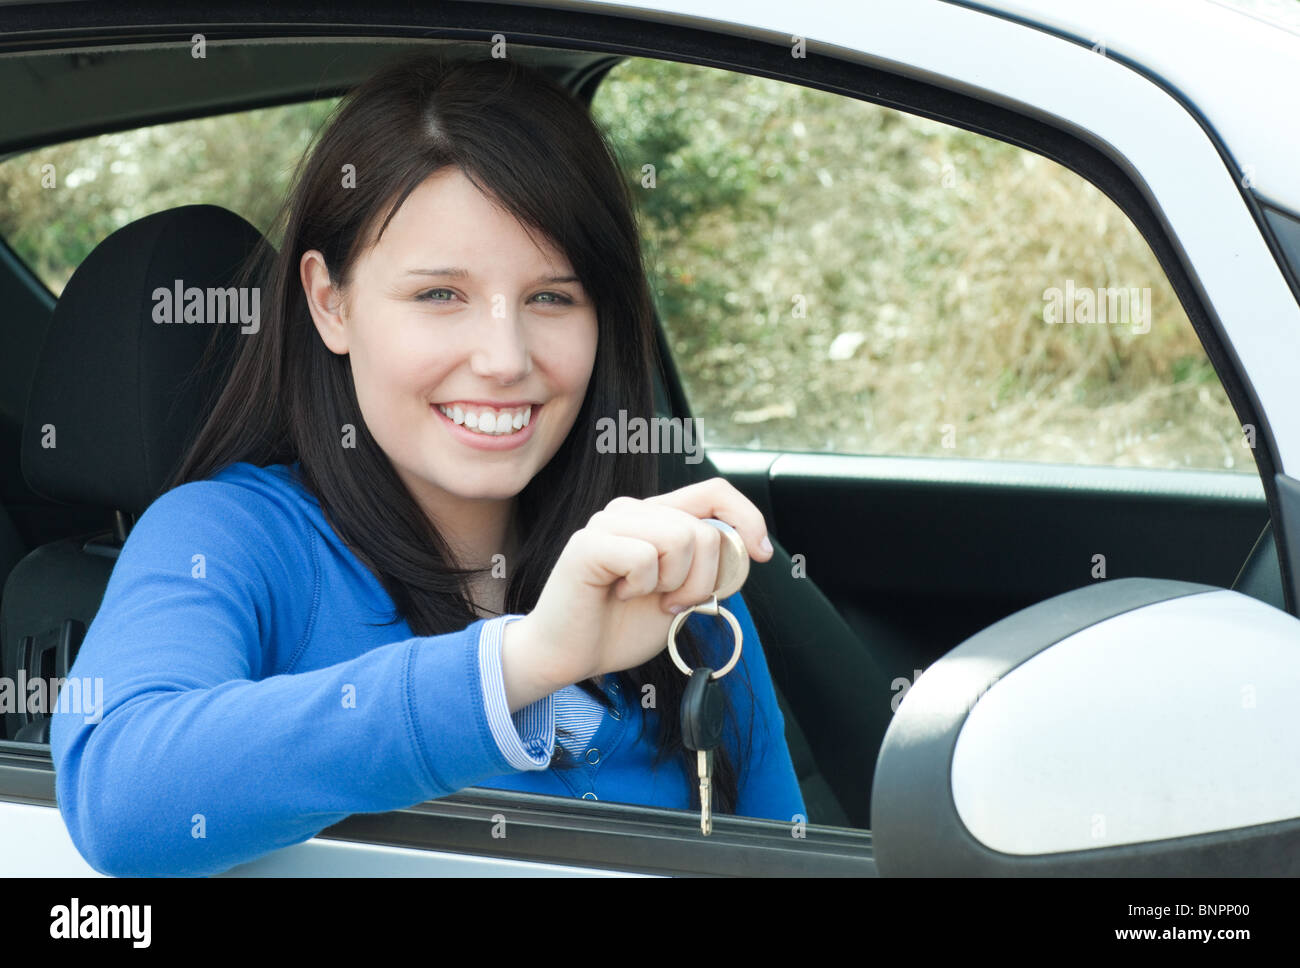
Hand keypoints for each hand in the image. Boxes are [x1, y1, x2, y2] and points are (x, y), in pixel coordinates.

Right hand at [500, 477, 772, 709]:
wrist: (568, 656)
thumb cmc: (619, 627)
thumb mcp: (682, 596)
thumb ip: (710, 570)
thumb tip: (744, 550)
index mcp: (656, 517)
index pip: (714, 492)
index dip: (747, 518)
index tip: (761, 554)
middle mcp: (633, 511)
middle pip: (705, 529)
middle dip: (704, 579)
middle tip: (673, 603)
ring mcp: (608, 523)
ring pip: (680, 538)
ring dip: (674, 583)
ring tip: (645, 597)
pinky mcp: (588, 543)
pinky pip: (645, 557)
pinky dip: (642, 586)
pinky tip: (618, 594)